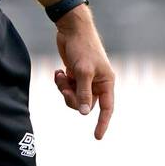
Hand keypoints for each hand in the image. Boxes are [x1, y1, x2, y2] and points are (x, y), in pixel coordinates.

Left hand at [53, 8, 114, 139]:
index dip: (102, 123)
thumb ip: (84, 93)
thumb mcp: (83, 71)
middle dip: (72, 98)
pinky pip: (67, 87)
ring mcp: (86, 79)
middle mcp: (98, 82)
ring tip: (59, 76)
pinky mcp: (75, 74)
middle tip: (65, 87)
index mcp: (106, 82)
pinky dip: (61, 82)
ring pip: (74, 96)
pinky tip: (57, 71)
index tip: (97, 137)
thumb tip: (84, 113)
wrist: (72, 28)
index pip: (107, 108)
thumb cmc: (82, 47)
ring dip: (64, 89)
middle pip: (85, 104)